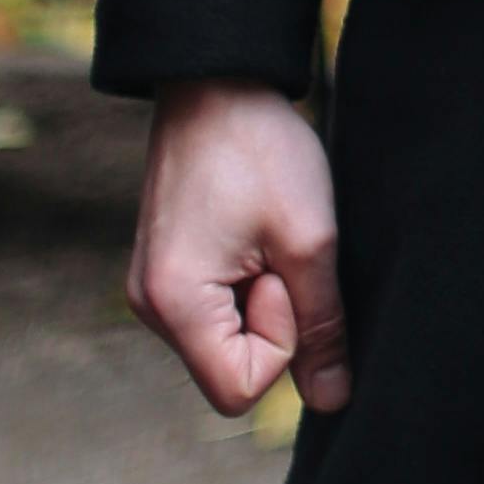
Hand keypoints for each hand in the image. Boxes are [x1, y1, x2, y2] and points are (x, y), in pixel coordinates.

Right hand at [130, 80, 352, 418]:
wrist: (217, 81)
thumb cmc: (260, 150)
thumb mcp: (309, 238)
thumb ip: (323, 325)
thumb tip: (332, 401)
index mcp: (174, 306)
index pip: (239, 389)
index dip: (282, 340)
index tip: (283, 271)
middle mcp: (152, 309)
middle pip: (233, 368)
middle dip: (274, 317)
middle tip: (277, 246)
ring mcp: (157, 291)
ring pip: (230, 338)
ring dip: (264, 296)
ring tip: (265, 234)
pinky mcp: (171, 271)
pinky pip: (220, 310)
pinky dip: (249, 282)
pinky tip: (255, 233)